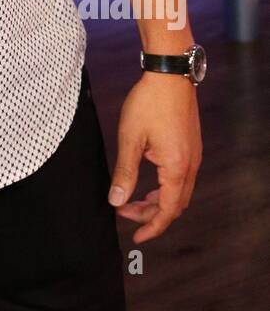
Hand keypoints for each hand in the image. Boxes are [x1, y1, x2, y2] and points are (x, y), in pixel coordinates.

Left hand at [107, 71, 201, 242]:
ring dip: (158, 201)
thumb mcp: (130, 138)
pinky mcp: (191, 145)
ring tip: (135, 202)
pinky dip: (166, 187)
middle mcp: (190, 165)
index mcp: (176, 167)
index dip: (151, 227)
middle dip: (151, 215)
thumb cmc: (149, 102)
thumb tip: (116, 201)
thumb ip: (124, 172)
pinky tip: (149, 180)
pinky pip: (182, 177)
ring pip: (180, 192)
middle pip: (175, 205)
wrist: (170, 73)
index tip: (136, 237)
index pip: (167, 211)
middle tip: (126, 215)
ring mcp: (194, 155)